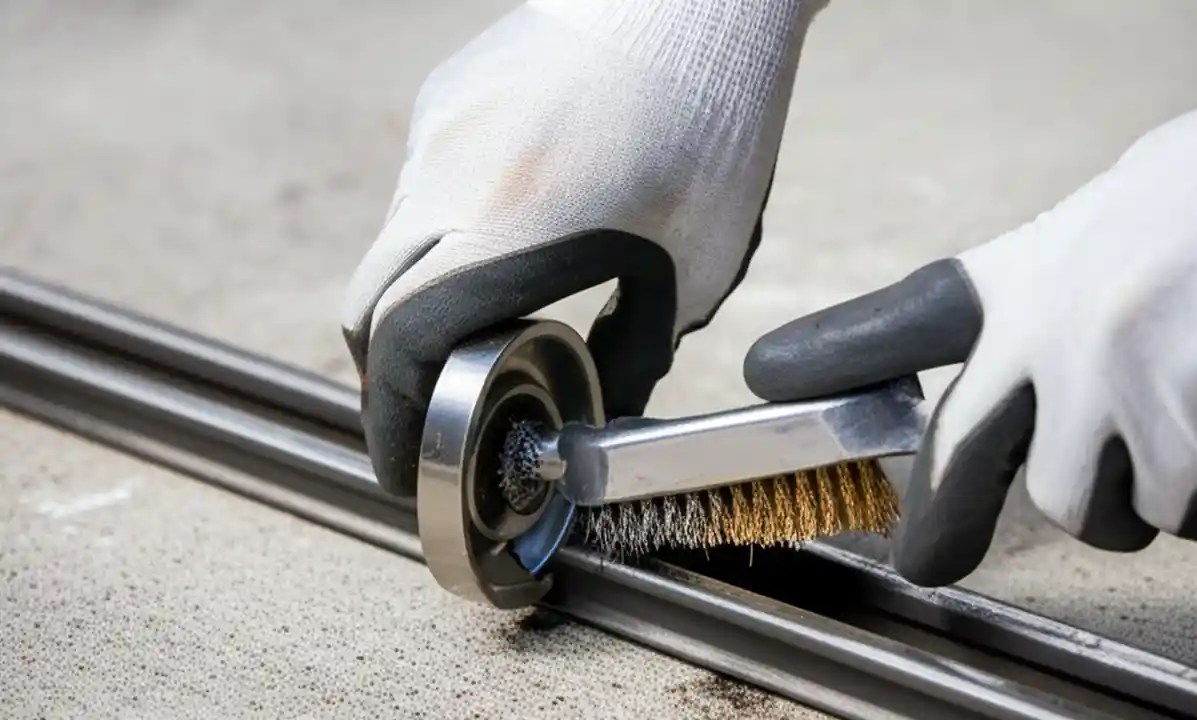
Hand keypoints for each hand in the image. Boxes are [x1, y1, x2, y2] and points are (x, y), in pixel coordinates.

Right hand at [343, 0, 825, 494]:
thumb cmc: (715, 127)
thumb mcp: (687, 269)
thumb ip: (630, 354)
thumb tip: (593, 411)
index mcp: (511, 229)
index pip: (405, 347)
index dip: (395, 425)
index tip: (407, 469)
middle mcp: (448, 176)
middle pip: (368, 310)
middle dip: (391, 383)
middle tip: (433, 420)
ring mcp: (437, 131)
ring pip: (390, 248)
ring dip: (417, 305)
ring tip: (482, 326)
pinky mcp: (446, 99)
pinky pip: (418, 190)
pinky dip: (442, 238)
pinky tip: (507, 234)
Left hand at [745, 75, 1196, 584]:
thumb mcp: (1111, 228)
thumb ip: (1048, 310)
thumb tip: (1026, 390)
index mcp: (1039, 285)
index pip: (919, 357)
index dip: (860, 398)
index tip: (809, 431)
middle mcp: (1077, 343)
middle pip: (1055, 497)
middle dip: (1106, 491)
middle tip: (1166, 419)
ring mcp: (1160, 394)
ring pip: (1155, 514)